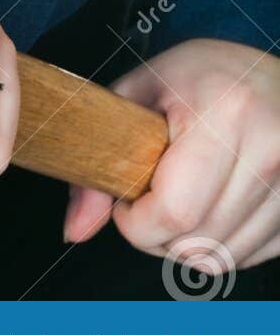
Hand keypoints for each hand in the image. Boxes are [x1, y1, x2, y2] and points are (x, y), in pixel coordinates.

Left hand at [64, 38, 279, 270]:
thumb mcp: (143, 89)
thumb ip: (103, 151)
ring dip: (184, 241)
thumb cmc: (207, 75)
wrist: (275, 78)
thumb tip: (75, 227)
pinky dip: (216, 243)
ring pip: (218, 259)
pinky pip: (244, 258)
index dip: (135, 221)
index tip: (124, 199)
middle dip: (154, 233)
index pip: (174, 210)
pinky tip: (208, 204)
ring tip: (178, 195)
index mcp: (227, 112)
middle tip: (147, 194)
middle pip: (194, 243)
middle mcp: (269, 151)